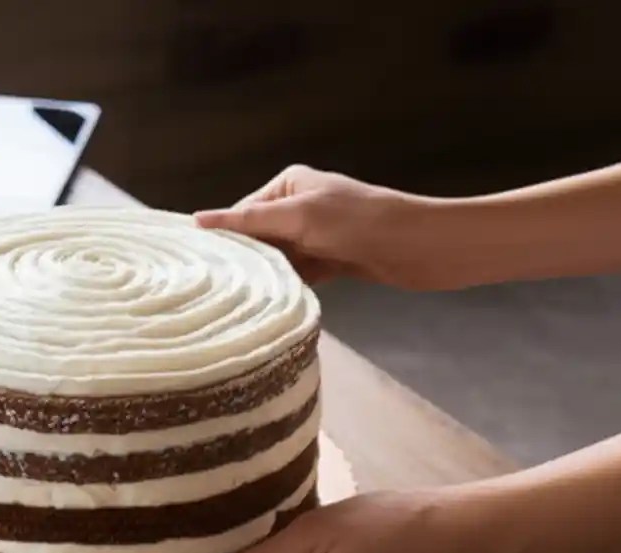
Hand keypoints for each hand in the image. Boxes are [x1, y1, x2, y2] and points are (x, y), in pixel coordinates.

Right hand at [195, 165, 443, 288]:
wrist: (421, 247)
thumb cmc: (360, 222)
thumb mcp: (298, 217)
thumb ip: (249, 221)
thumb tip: (198, 220)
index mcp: (290, 183)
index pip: (243, 212)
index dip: (226, 237)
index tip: (205, 267)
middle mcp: (301, 205)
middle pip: (259, 236)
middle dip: (247, 259)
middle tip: (220, 287)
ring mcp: (318, 234)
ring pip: (279, 258)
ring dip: (269, 275)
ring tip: (244, 298)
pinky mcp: (334, 260)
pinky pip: (300, 274)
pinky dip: (290, 285)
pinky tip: (276, 301)